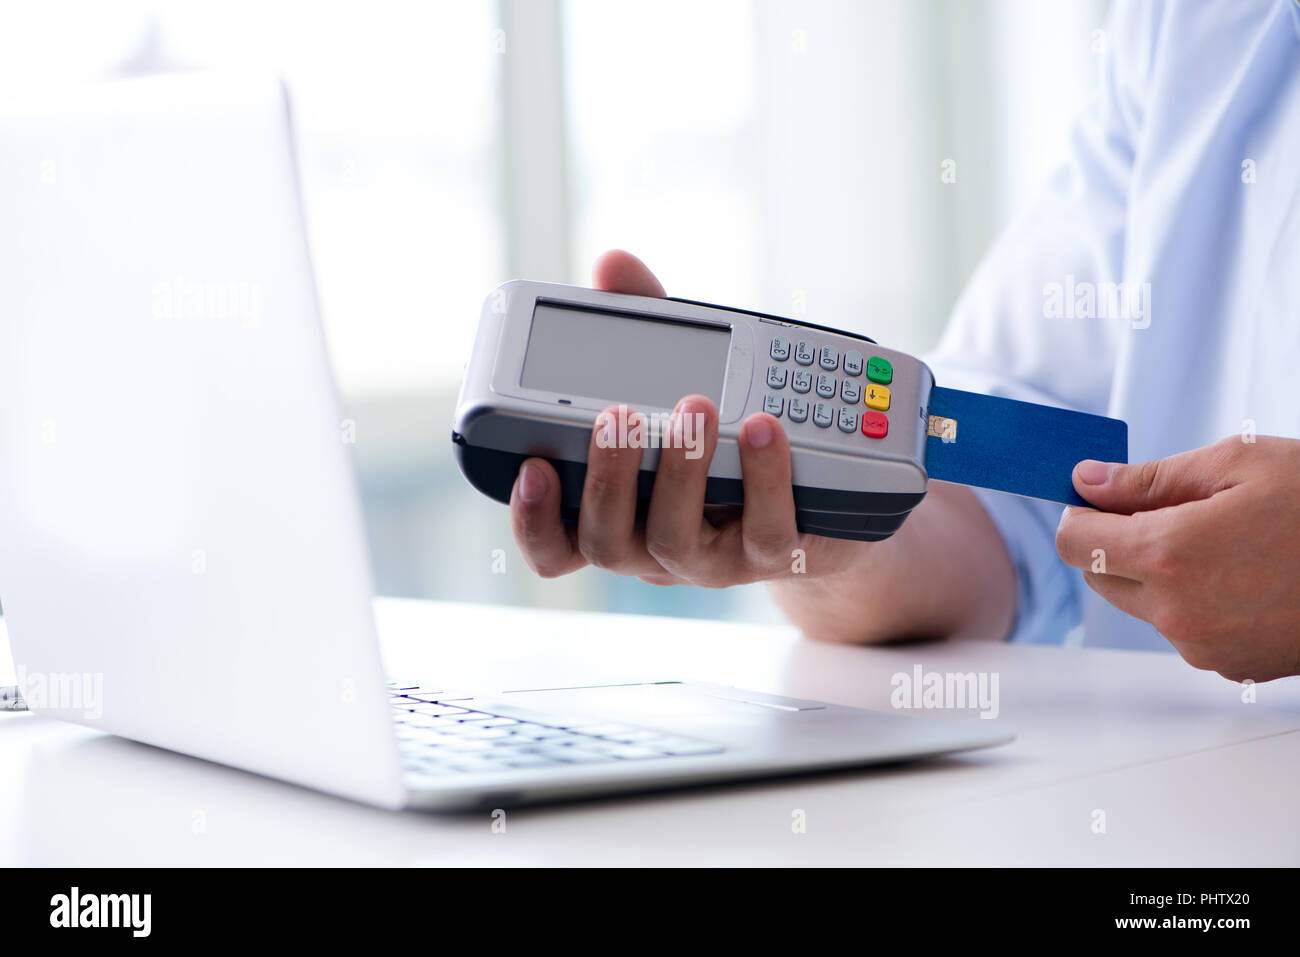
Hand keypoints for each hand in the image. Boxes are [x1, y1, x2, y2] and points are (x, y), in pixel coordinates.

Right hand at [508, 249, 866, 587]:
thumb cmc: (725, 438)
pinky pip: (764, 530)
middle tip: (620, 416)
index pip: (553, 544)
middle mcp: (650, 549)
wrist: (821, 495)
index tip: (534, 467)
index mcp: (614, 514)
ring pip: (676, 539)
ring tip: (695, 406)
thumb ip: (640, 326)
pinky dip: (763, 477)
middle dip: (607, 475)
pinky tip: (764, 427)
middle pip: (606, 539)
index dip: (533, 518)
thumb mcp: (678, 376)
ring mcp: (709, 558)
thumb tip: (612, 267)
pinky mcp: (771, 555)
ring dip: (681, 471)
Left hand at [1056, 436, 1299, 680]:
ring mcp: (1203, 645)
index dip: (1082, 514)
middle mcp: (1177, 610)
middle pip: (1101, 576)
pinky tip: (1242, 574)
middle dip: (1117, 542)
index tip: (1098, 498)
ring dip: (1157, 573)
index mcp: (1169, 554)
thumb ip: (1148, 479)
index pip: (1075, 543)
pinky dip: (1193, 601)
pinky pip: (1183, 628)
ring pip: (1142, 604)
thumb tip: (1088, 482)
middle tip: (1168, 510)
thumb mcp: (1236, 464)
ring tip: (1222, 540)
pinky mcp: (1229, 665)